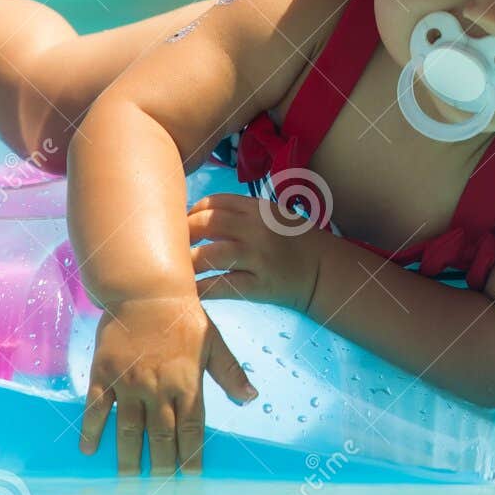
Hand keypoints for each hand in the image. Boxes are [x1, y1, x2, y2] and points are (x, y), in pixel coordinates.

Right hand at [79, 294, 256, 475]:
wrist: (146, 291)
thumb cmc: (184, 317)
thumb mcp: (214, 341)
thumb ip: (230, 372)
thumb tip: (252, 397)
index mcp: (187, 382)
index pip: (192, 430)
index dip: (192, 457)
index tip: (191, 480)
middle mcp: (158, 388)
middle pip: (161, 437)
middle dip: (162, 467)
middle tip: (160, 493)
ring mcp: (129, 383)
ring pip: (129, 430)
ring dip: (129, 459)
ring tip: (129, 484)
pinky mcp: (104, 374)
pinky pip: (96, 408)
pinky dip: (92, 430)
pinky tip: (90, 450)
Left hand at [188, 193, 321, 312]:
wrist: (323, 270)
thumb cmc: (292, 242)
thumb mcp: (272, 216)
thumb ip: (241, 212)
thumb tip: (198, 215)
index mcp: (258, 209)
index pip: (214, 202)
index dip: (192, 212)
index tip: (182, 224)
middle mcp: (257, 229)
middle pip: (207, 224)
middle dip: (183, 234)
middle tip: (171, 246)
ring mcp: (258, 257)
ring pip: (210, 255)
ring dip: (188, 262)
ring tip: (175, 269)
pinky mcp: (259, 285)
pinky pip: (222, 286)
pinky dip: (202, 289)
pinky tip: (189, 291)